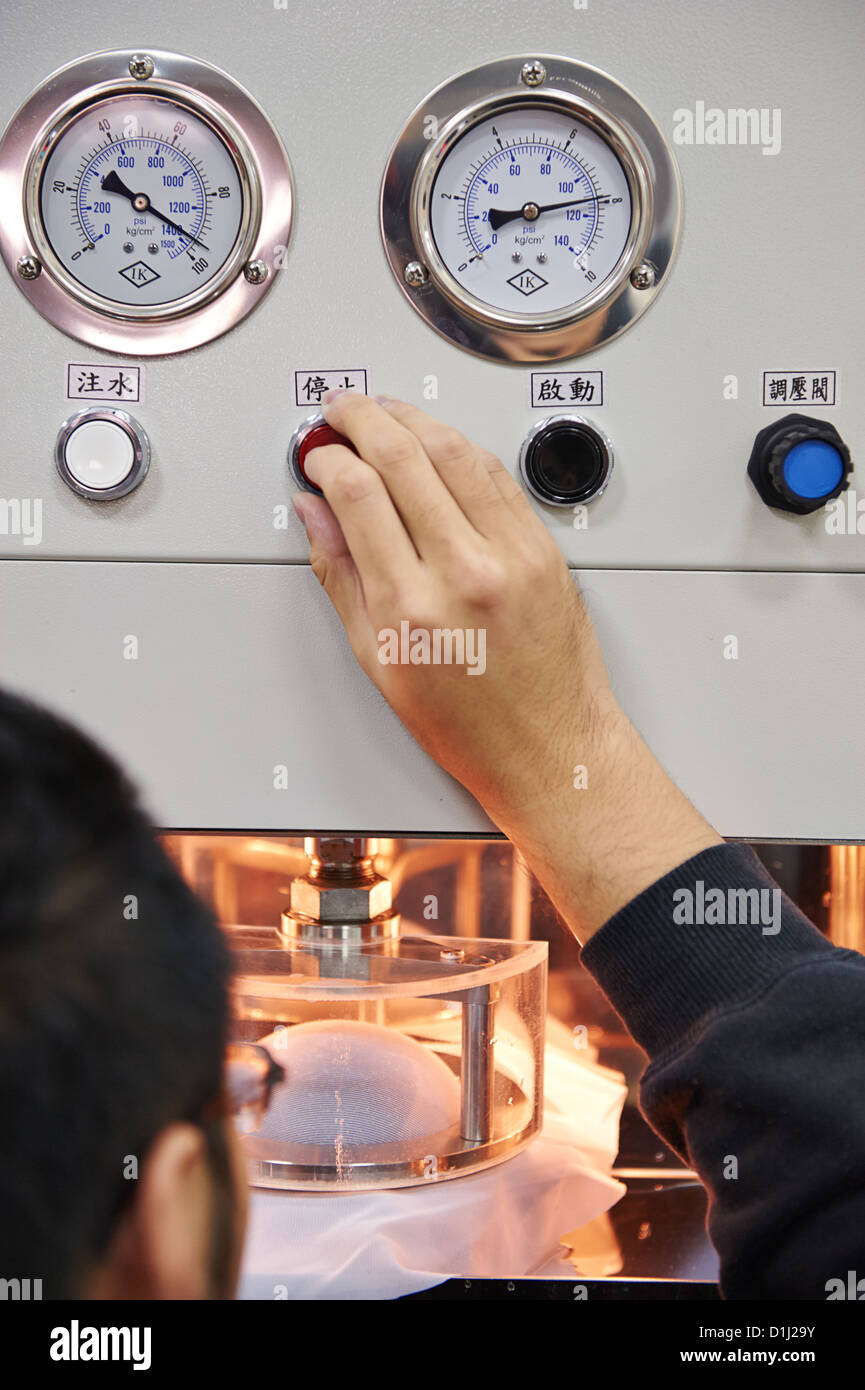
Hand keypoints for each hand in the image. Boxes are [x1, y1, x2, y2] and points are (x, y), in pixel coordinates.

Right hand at [294, 392, 720, 938]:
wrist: (550, 748)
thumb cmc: (470, 724)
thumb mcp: (379, 663)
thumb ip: (342, 578)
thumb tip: (316, 515)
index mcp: (411, 607)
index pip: (358, 494)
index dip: (328, 459)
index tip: (316, 455)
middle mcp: (464, 572)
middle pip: (403, 456)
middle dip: (362, 418)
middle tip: (340, 411)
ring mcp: (511, 555)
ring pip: (454, 450)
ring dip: (411, 418)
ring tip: (383, 412)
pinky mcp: (544, 549)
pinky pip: (497, 474)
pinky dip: (460, 446)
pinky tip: (438, 440)